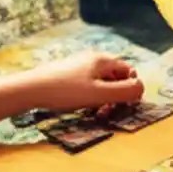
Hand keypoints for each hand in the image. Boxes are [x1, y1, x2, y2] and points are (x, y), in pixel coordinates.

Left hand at [31, 52, 145, 110]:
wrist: (30, 89)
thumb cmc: (66, 91)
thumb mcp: (100, 94)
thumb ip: (125, 92)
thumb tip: (142, 88)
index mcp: (103, 60)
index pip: (129, 71)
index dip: (131, 88)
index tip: (124, 104)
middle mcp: (92, 59)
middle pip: (116, 77)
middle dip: (117, 95)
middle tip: (109, 111)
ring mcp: (79, 65)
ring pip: (102, 82)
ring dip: (104, 99)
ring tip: (96, 112)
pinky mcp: (68, 74)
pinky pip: (89, 84)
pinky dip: (91, 96)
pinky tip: (82, 106)